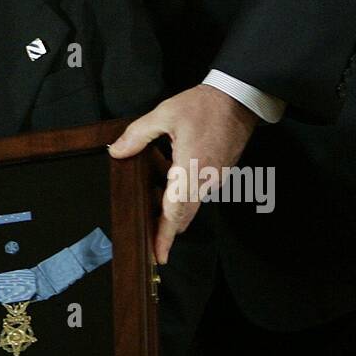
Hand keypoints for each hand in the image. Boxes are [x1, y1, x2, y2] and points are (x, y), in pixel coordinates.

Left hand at [108, 84, 258, 265]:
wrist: (239, 98)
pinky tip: (167, 177)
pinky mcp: (220, 173)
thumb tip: (116, 152)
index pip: (175, 211)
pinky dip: (181, 193)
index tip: (158, 256)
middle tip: (147, 240)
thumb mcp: (164, 114)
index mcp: (192, 169)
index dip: (164, 235)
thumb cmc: (203, 105)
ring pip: (190, 204)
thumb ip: (138, 135)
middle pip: (183, 215)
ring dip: (171, 207)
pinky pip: (198, 192)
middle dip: (164, 229)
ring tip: (150, 199)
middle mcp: (206, 180)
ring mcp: (215, 178)